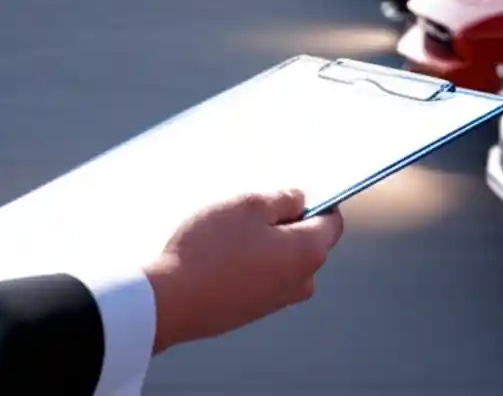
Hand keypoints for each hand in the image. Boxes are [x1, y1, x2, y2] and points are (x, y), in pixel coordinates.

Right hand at [143, 190, 343, 352]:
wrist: (171, 302)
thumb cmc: (211, 248)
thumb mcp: (248, 205)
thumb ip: (282, 199)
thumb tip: (300, 200)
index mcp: (309, 252)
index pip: (332, 222)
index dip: (318, 201)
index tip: (293, 190)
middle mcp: (301, 281)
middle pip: (306, 242)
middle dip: (285, 222)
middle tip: (252, 207)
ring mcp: (276, 301)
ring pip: (281, 260)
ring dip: (264, 242)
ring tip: (229, 229)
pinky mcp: (251, 311)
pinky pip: (260, 278)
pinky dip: (249, 263)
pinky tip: (219, 254)